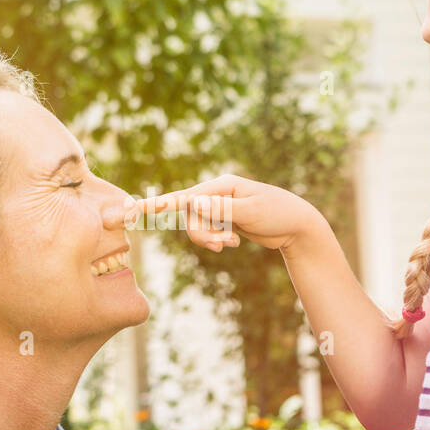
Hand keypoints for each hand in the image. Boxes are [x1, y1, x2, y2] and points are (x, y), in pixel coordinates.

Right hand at [131, 174, 321, 253]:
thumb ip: (223, 208)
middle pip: (190, 218)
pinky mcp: (223, 219)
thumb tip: (195, 203)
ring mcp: (219, 206)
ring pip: (197, 228)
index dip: (157, 205)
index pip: (184, 197)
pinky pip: (206, 233)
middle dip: (203, 235)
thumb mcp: (252, 212)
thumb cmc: (279, 214)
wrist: (297, 226)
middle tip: (224, 244)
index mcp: (221, 185)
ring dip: (211, 240)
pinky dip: (216, 241)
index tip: (133, 210)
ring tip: (232, 243)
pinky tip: (234, 241)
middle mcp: (216, 193)